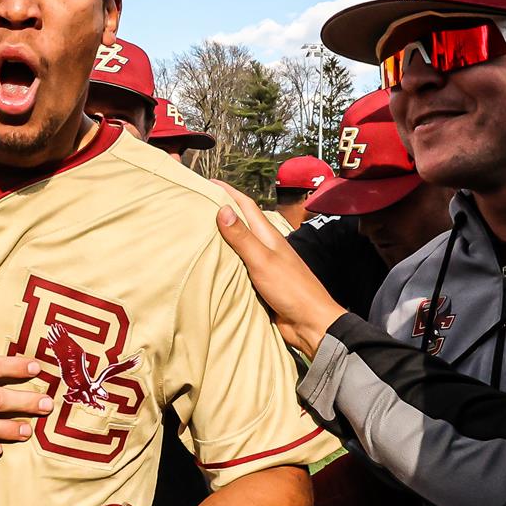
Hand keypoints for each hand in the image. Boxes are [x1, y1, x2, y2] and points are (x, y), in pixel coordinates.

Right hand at [212, 182, 342, 356]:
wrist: (310, 324)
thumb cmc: (291, 289)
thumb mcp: (263, 261)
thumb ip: (243, 237)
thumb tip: (222, 208)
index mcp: (268, 236)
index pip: (246, 206)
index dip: (227, 192)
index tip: (206, 182)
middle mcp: (265, 246)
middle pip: (240, 223)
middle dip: (220, 211)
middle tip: (195, 205)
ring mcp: (262, 265)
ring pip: (237, 246)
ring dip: (220, 237)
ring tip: (196, 231)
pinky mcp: (259, 283)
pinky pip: (237, 267)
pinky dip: (223, 261)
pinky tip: (210, 264)